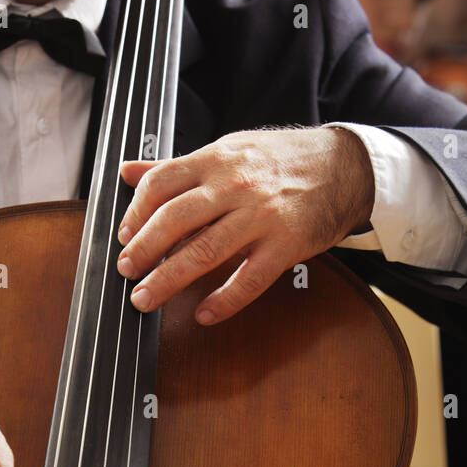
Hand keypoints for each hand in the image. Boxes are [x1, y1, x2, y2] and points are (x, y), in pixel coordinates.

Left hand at [115, 127, 375, 324]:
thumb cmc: (282, 161)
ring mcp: (261, 217)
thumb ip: (177, 167)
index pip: (161, 183)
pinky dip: (224, 301)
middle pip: (176, 220)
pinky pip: (249, 279)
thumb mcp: (228, 151)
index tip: (123, 237)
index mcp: (216, 160)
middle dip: (144, 250)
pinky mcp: (286, 245)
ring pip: (205, 251)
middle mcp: (235, 186)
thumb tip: (127, 171)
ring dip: (169, 279)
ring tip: (145, 299)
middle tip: (125, 273)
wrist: (343, 167)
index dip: (136, 213)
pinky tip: (204, 314)